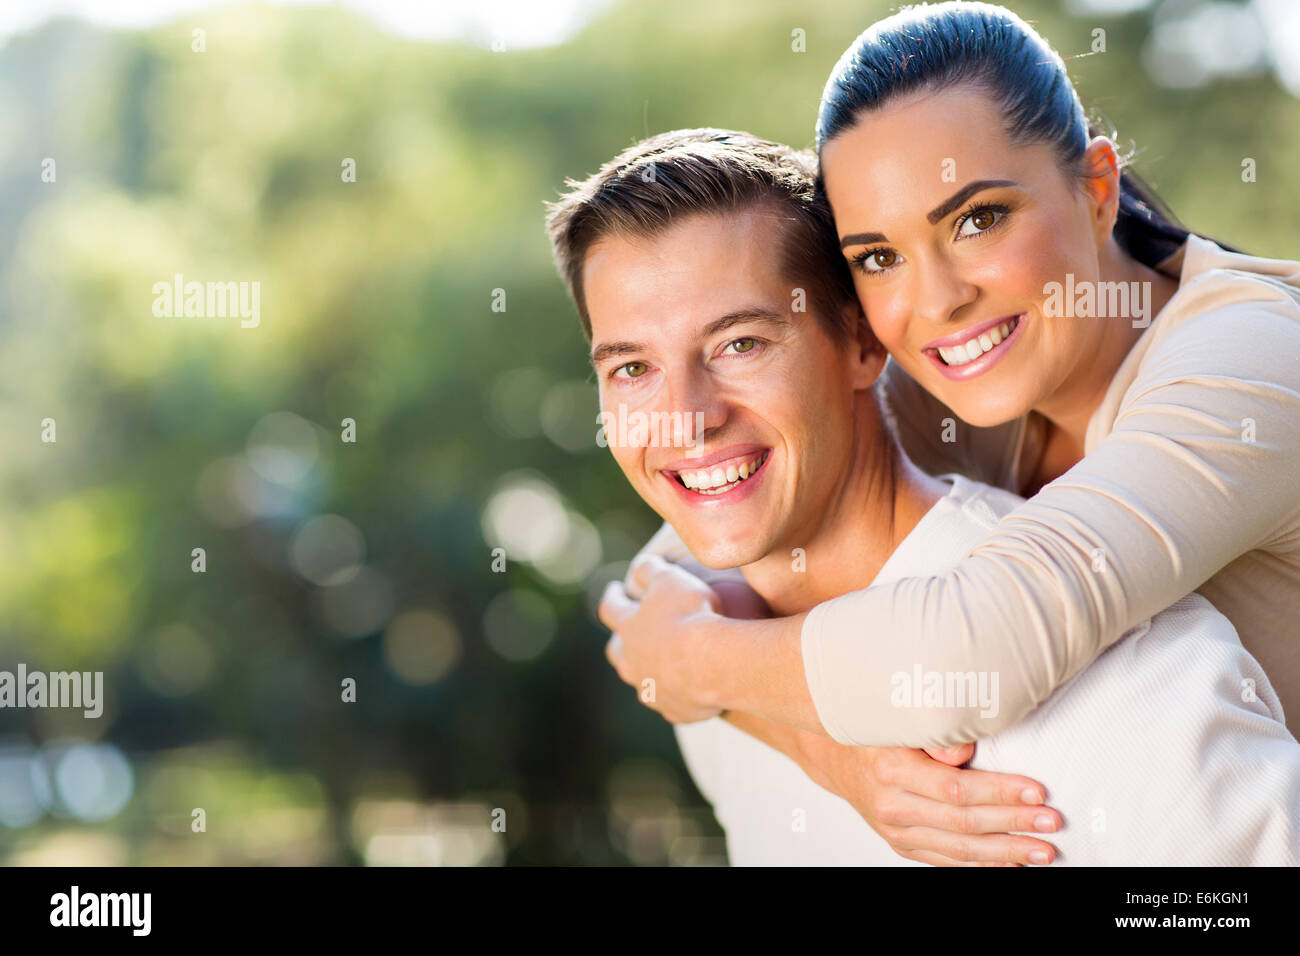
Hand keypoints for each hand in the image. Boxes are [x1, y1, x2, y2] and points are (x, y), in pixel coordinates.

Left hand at [600, 555, 724, 723]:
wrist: (714, 664)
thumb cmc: (690, 614)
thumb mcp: (669, 578)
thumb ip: (650, 570)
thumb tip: (641, 565)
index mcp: (628, 627)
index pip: (610, 609)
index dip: (612, 597)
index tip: (614, 591)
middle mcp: (632, 661)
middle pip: (617, 652)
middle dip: (620, 642)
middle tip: (628, 634)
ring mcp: (651, 689)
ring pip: (641, 680)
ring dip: (647, 671)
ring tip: (659, 665)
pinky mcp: (673, 709)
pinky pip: (670, 702)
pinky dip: (675, 693)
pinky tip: (687, 690)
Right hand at [813, 740, 1061, 865]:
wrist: (837, 759)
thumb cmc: (877, 733)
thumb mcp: (899, 719)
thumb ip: (934, 733)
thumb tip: (967, 749)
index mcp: (892, 769)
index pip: (955, 789)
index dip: (999, 792)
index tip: (1037, 791)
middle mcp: (892, 805)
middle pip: (963, 822)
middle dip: (1013, 824)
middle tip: (1051, 822)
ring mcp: (896, 831)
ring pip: (958, 849)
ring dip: (1006, 852)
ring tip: (1042, 850)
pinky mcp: (902, 846)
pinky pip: (947, 861)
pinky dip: (981, 865)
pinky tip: (1011, 864)